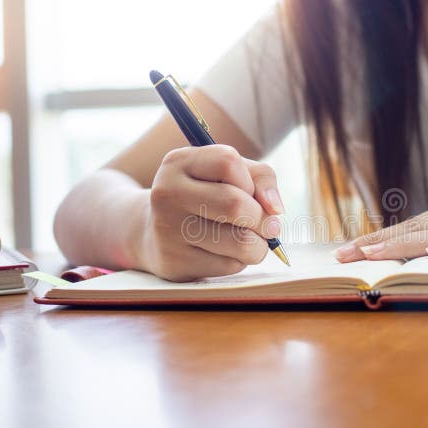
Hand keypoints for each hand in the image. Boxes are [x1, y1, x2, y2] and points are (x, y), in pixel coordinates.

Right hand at [137, 145, 284, 280]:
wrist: (151, 232)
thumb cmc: (202, 198)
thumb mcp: (225, 174)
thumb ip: (259, 177)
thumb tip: (276, 209)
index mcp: (179, 163)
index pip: (228, 162)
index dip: (251, 181)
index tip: (251, 194)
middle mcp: (168, 193)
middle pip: (235, 204)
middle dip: (263, 219)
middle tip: (268, 226)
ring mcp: (168, 230)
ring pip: (240, 241)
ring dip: (258, 245)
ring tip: (251, 241)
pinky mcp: (176, 262)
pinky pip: (230, 265)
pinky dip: (240, 261)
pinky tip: (227, 254)